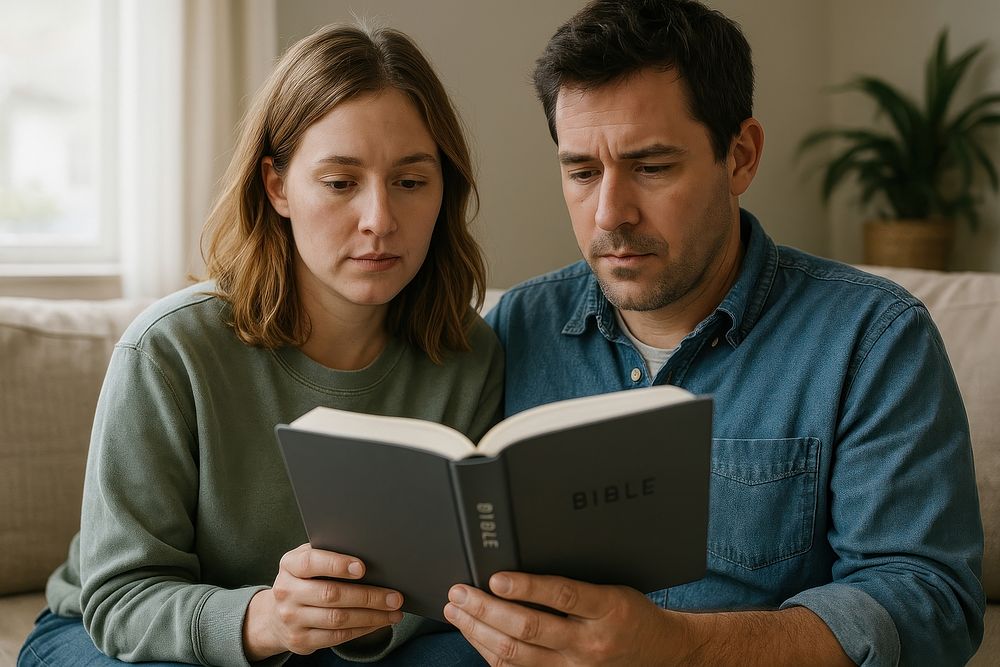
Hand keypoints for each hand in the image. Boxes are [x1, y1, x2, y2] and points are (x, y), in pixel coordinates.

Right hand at [243, 543, 403, 660]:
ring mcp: (292, 618)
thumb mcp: (308, 560)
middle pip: (331, 594)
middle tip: (394, 596)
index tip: (362, 567)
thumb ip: (329, 553)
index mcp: (289, 565)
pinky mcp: (301, 640)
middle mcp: (287, 592)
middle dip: (368, 596)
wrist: (275, 616)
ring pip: (338, 619)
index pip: (311, 563)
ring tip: (393, 611)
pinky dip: (362, 629)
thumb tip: (370, 550)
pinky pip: (337, 637)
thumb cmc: (304, 579)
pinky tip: (378, 622)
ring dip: (371, 616)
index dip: (337, 564)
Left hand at [444, 572, 683, 665]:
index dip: (526, 587)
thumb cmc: (630, 614)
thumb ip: (573, 582)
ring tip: (458, 612)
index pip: (561, 595)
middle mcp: (589, 642)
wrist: (659, 652)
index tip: (496, 577)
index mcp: (606, 608)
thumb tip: (520, 565)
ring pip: (516, 654)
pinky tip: (476, 635)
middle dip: (486, 609)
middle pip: (529, 628)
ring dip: (479, 631)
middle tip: (460, 592)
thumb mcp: (612, 586)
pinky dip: (491, 652)